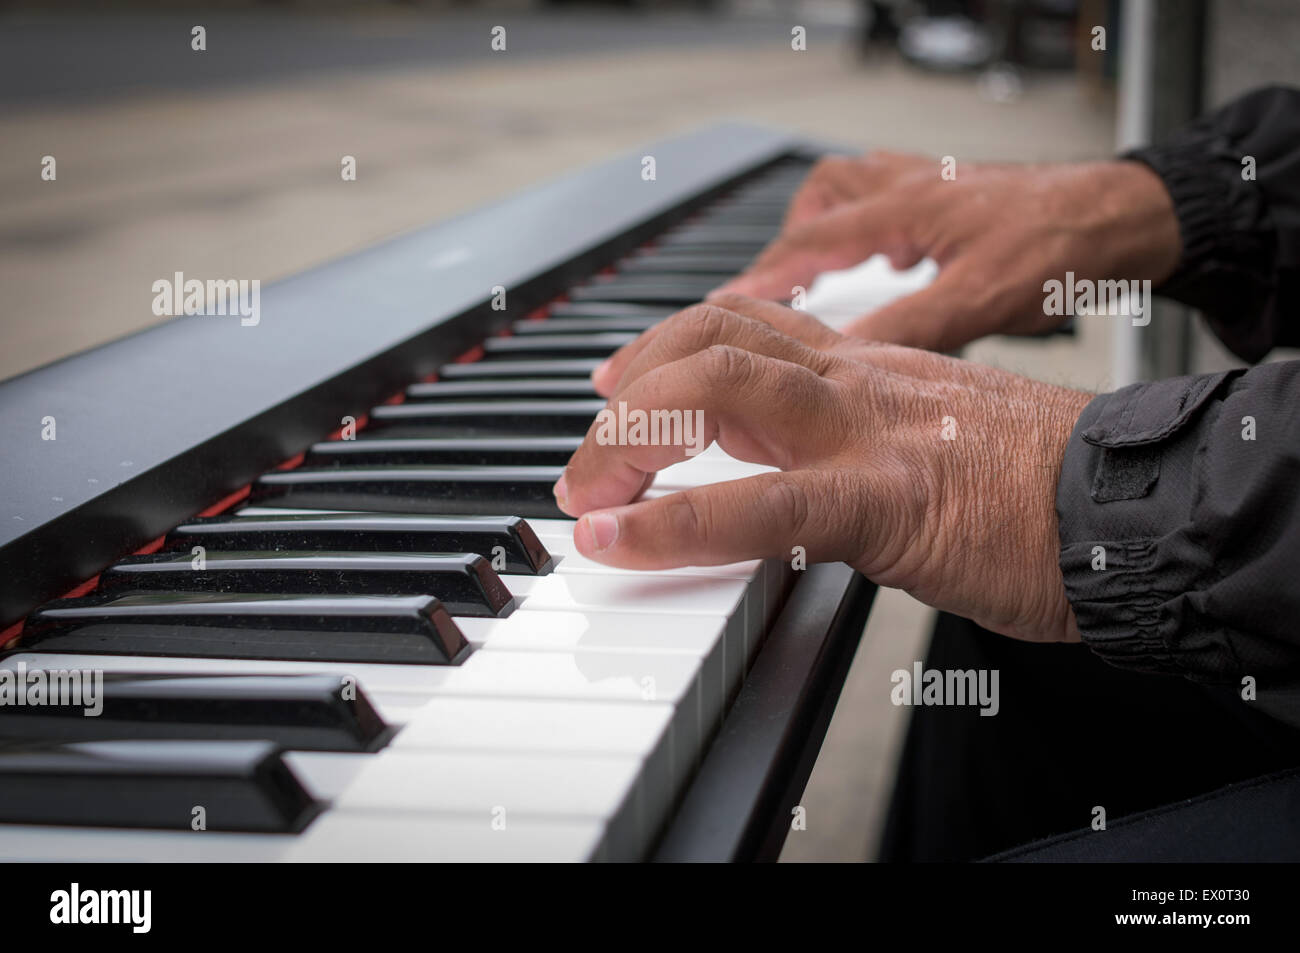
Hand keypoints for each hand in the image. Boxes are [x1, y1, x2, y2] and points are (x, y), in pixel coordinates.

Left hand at [560, 297, 1093, 642]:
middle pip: (711, 339)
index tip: (614, 387)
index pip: (743, 324)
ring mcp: (869, 432)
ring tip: (587, 494)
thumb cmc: (1042, 487)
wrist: (1135, 507)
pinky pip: (760, 501)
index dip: (661, 349)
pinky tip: (623, 540)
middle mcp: (859, 381)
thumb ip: (861, 440)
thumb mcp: (935, 438)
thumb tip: (796, 478)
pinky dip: (675, 520)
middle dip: (627, 396)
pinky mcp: (886, 500)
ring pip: (719, 386)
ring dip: (628, 437)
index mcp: (870, 367)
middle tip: (586, 463)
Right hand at [710, 154, 1182, 351]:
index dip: (761, 277)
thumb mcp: (979, 298)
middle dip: (786, 248)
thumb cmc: (1065, 245)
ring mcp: (932, 188)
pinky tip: (884, 261)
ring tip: (813, 275)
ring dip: (825, 231)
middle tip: (770, 292)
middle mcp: (910, 188)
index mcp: (904, 209)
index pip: (809, 241)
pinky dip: (870, 229)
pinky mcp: (956, 197)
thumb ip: (906, 328)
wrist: (1126, 214)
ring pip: (852, 193)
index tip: (724, 307)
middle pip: (819, 203)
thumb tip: (843, 362)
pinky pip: (891, 199)